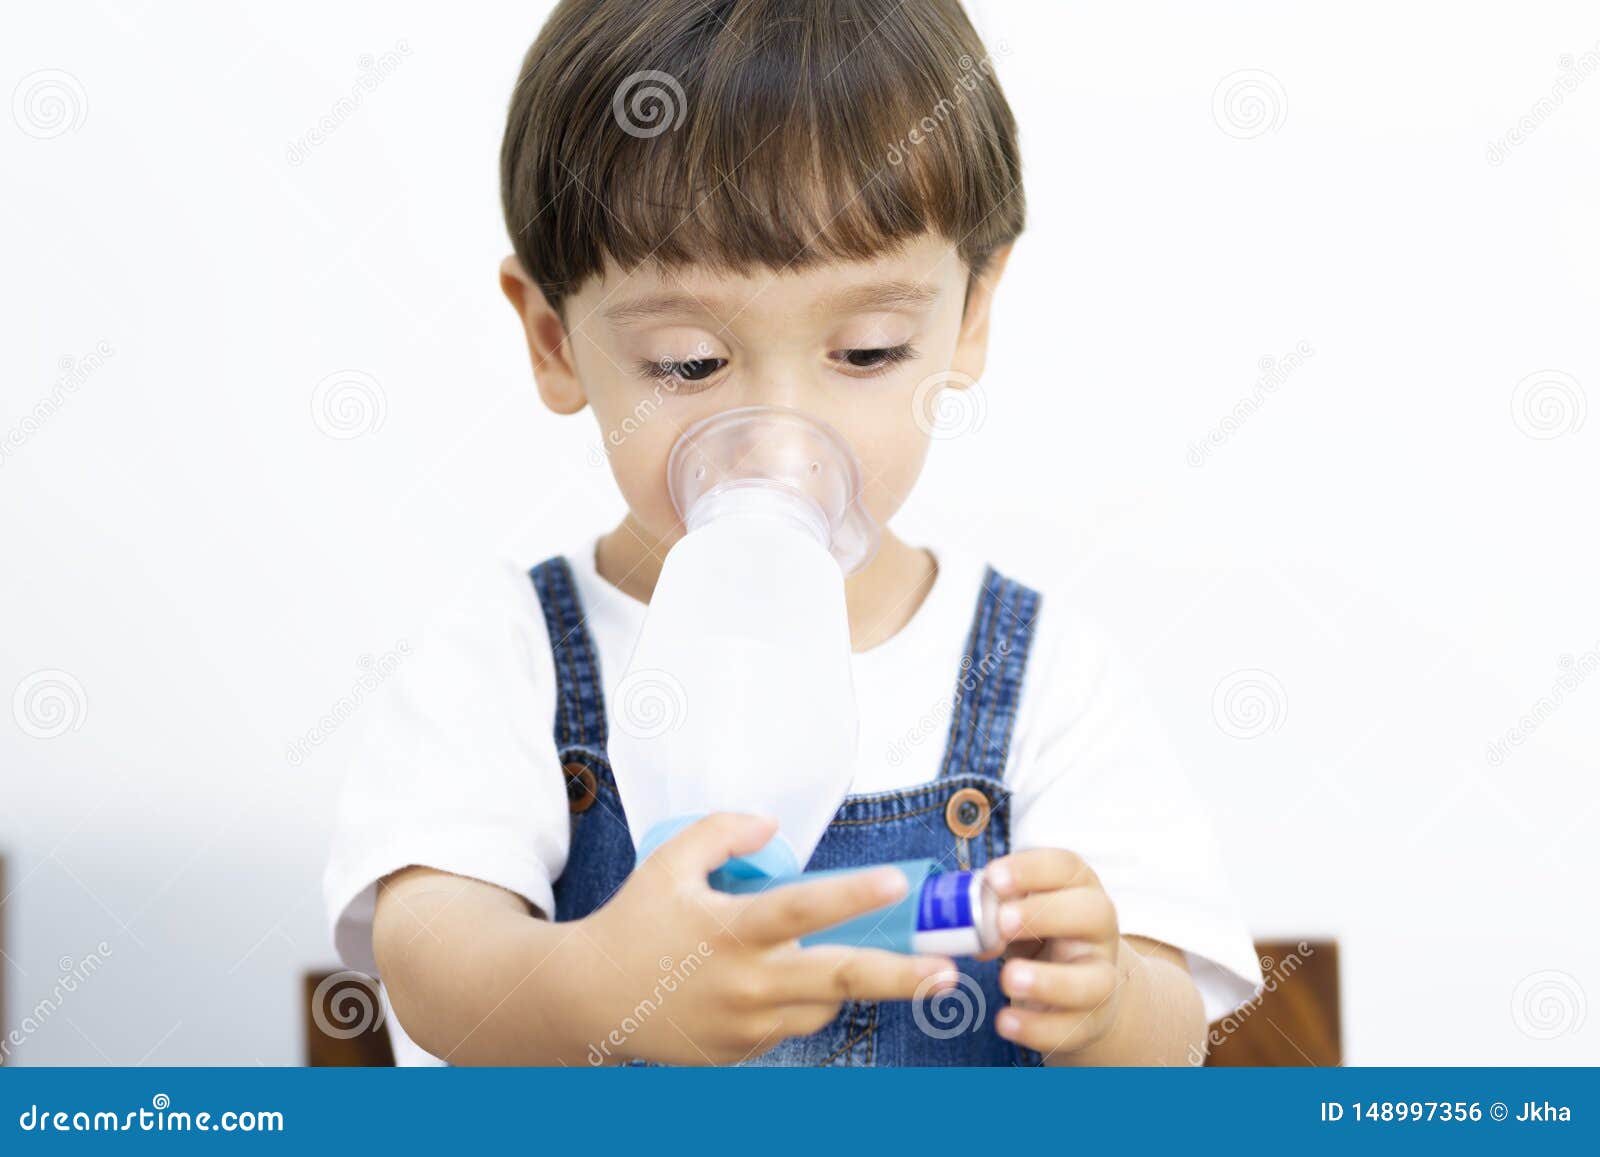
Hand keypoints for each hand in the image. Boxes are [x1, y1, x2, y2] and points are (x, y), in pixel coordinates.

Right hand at [576, 813, 958, 1064]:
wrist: (588, 1001)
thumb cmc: (633, 922)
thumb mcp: (669, 862)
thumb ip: (722, 833)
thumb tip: (774, 825)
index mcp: (732, 930)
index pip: (802, 909)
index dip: (852, 895)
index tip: (896, 883)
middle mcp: (746, 983)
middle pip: (839, 979)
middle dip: (901, 977)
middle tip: (948, 971)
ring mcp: (747, 1025)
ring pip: (823, 1005)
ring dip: (846, 983)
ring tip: (844, 958)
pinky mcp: (742, 1054)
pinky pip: (793, 1025)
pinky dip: (801, 1001)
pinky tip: (777, 982)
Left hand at [983, 848, 1125, 1057]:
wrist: (1077, 988)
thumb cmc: (1036, 935)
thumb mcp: (1017, 912)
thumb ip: (993, 913)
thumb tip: (970, 933)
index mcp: (1078, 889)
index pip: (1066, 866)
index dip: (1031, 869)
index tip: (993, 877)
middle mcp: (1099, 929)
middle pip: (1093, 913)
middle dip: (1046, 914)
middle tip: (1001, 922)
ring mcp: (1102, 975)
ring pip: (1096, 980)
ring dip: (1049, 980)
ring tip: (1007, 978)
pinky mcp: (1093, 1020)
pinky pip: (1074, 1028)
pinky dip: (1037, 1028)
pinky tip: (1005, 1022)